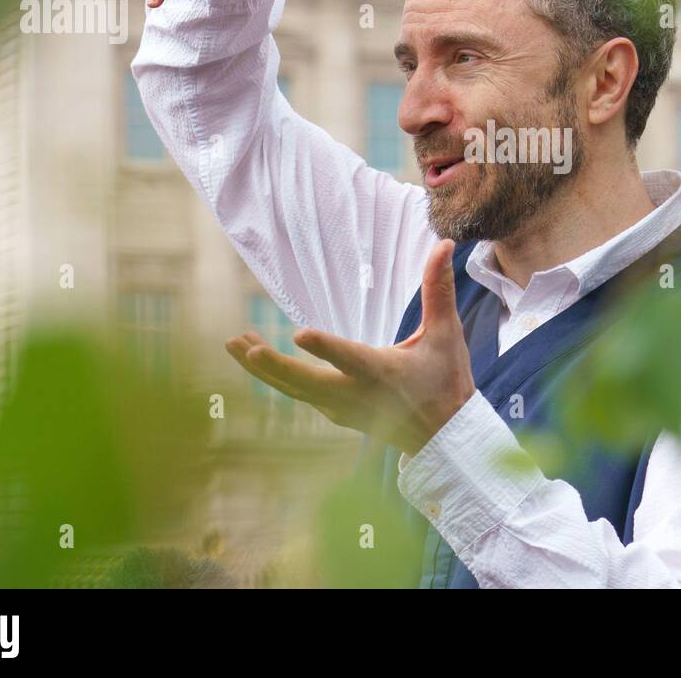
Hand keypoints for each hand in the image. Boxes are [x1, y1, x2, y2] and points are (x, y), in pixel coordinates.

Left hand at [224, 239, 475, 455]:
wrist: (444, 436)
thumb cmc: (446, 380)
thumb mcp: (446, 334)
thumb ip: (439, 290)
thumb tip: (445, 245)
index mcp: (384, 373)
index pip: (351, 358)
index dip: (326, 348)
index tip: (299, 332)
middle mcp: (357, 394)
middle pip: (307, 382)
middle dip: (273, 364)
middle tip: (242, 344)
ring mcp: (342, 408)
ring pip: (295, 390)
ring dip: (264, 368)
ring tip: (235, 343)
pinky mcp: (335, 413)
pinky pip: (298, 395)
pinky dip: (275, 377)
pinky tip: (255, 358)